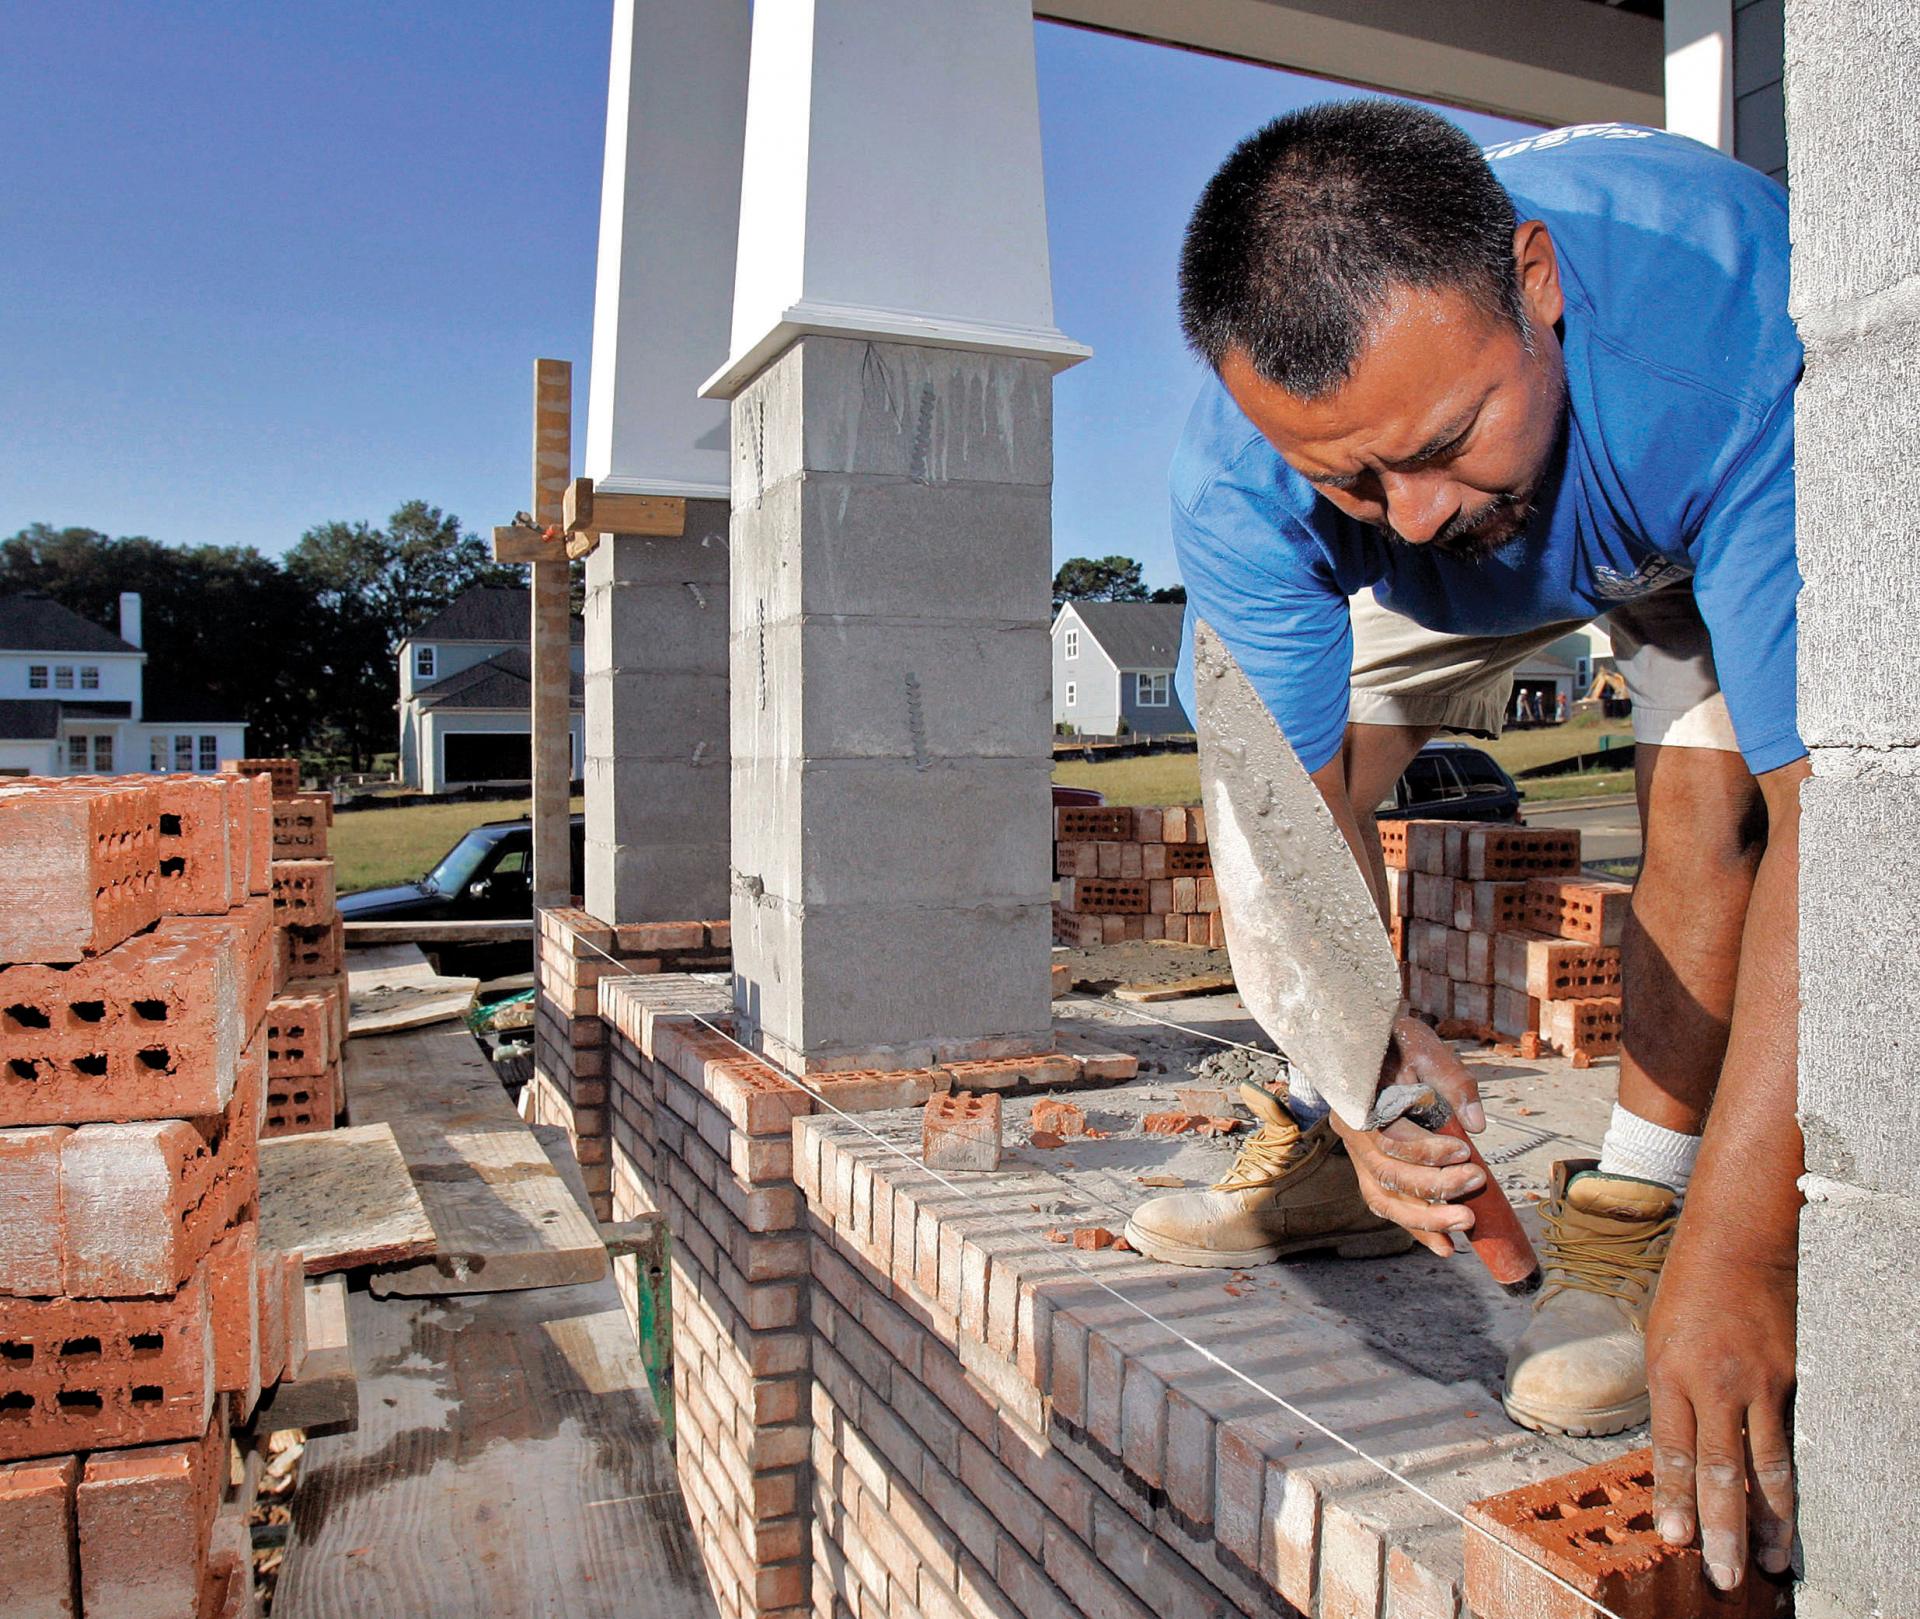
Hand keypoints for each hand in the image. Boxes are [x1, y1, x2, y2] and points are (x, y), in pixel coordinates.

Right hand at [1328, 1016, 1489, 1257]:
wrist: (1370, 1045)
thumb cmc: (1397, 1044)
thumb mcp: (1425, 1049)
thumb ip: (1452, 1081)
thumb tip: (1477, 1124)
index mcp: (1359, 1105)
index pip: (1390, 1140)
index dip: (1426, 1152)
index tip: (1465, 1151)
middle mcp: (1352, 1135)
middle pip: (1388, 1176)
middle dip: (1434, 1188)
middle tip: (1476, 1182)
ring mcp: (1360, 1157)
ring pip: (1385, 1200)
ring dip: (1426, 1219)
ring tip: (1465, 1225)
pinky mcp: (1372, 1171)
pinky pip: (1389, 1206)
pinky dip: (1417, 1228)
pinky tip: (1446, 1246)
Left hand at [1646, 1210, 1796, 1591]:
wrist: (1738, 1242)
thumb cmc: (1689, 1290)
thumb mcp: (1659, 1340)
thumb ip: (1670, 1397)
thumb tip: (1676, 1455)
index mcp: (1669, 1372)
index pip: (1673, 1452)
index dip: (1676, 1501)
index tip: (1676, 1542)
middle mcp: (1713, 1383)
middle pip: (1720, 1472)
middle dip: (1723, 1531)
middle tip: (1727, 1577)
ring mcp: (1759, 1382)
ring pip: (1767, 1466)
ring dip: (1771, 1521)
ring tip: (1773, 1562)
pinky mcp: (1794, 1378)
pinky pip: (1794, 1440)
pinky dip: (1793, 1482)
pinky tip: (1795, 1512)